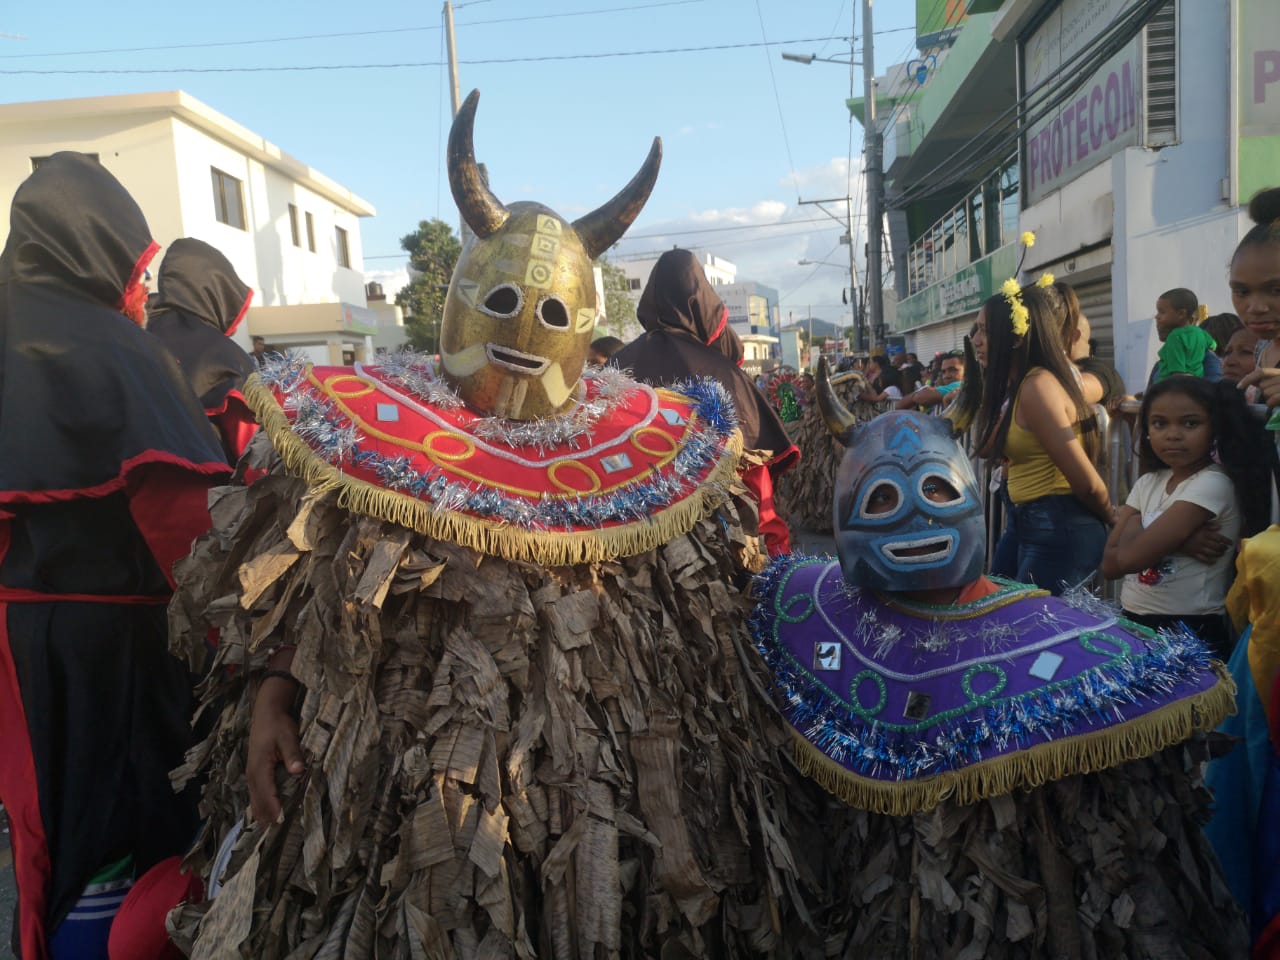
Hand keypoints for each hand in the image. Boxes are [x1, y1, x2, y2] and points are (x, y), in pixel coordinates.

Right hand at [247, 677, 304, 825]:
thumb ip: (293, 754)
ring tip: (274, 832)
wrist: (266, 711)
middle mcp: (252, 774)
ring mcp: (251, 774)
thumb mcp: (287, 736)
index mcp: (259, 767)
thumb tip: (298, 770)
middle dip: (268, 819)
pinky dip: (262, 806)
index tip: (281, 824)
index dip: (274, 810)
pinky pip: (256, 795)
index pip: (266, 794)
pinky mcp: (255, 773)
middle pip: (258, 802)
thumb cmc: (278, 723)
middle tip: (279, 837)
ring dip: (264, 815)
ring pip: (255, 800)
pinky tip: (270, 816)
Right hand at [1179, 520, 1230, 563]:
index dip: (1227, 541)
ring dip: (1219, 554)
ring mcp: (1198, 548)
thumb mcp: (1198, 524)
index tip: (1231, 542)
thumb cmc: (1187, 528)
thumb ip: (1209, 525)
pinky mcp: (1193, 554)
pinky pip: (1204, 559)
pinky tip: (1214, 561)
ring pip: (1212, 553)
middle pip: (1217, 546)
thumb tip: (1219, 526)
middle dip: (1224, 548)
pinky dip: (1210, 561)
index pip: (1220, 538)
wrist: (1173, 535)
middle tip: (1226, 548)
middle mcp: (1203, 541)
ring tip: (1222, 554)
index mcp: (1205, 533)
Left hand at [1238, 368, 1279, 407]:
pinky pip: (1270, 400)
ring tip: (1277, 399)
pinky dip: (1271, 404)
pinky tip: (1277, 404)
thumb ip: (1264, 381)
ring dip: (1269, 398)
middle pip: (1262, 385)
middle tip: (1274, 395)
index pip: (1261, 372)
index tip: (1238, 387)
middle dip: (1264, 392)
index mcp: (1279, 372)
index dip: (1248, 379)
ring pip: (1266, 393)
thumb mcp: (1274, 384)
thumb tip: (1249, 382)